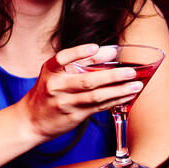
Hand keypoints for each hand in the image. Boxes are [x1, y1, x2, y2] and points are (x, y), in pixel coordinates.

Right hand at [17, 43, 145, 140]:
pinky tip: (127, 96)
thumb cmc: (49, 91)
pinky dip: (114, 101)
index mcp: (50, 71)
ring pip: (96, 97)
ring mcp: (66, 103)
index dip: (79, 52)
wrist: (32, 120)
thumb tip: (111, 52)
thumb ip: (84, 61)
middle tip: (131, 71)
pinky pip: (98, 107)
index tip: (95, 47)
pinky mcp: (75, 116)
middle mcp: (56, 87)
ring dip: (119, 91)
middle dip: (112, 76)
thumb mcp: (59, 73)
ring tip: (136, 85)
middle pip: (87, 81)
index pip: (62, 58)